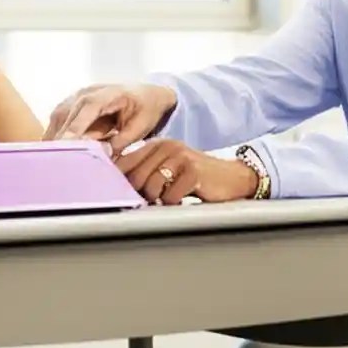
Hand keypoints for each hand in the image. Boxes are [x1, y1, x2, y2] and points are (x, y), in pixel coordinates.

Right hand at [43, 84, 177, 155]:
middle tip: (57, 164)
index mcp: (106, 95)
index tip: (63, 150)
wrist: (148, 94)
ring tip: (54, 161)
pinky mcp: (72, 104)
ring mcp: (77, 96)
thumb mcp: (140, 127)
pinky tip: (56, 152)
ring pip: (57, 118)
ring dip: (55, 138)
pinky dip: (56, 135)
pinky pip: (58, 120)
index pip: (83, 113)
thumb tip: (102, 155)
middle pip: (65, 116)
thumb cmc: (146, 109)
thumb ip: (121, 141)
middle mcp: (87, 92)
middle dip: (59, 139)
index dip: (72, 131)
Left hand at [115, 139, 258, 204]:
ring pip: (151, 187)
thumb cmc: (195, 178)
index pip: (124, 163)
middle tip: (155, 199)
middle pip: (135, 178)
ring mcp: (180, 157)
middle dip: (141, 194)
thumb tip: (115, 186)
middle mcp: (166, 146)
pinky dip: (175, 202)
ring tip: (171, 197)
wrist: (232, 178)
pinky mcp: (192, 171)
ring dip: (159, 199)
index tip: (121, 195)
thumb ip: (144, 172)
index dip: (119, 182)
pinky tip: (184, 197)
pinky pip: (170, 196)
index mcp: (156, 145)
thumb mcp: (168, 169)